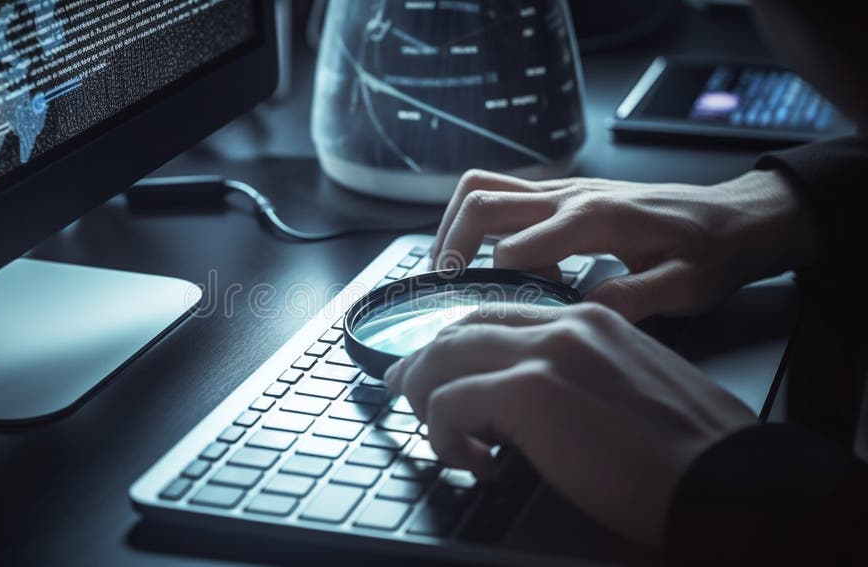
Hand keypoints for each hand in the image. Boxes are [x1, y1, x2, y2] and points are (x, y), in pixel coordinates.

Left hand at [383, 303, 755, 547]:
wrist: (728, 480)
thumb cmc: (688, 451)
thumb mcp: (629, 389)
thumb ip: (575, 377)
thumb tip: (524, 401)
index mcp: (589, 320)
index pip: (498, 314)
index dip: (457, 341)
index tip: (437, 366)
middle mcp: (564, 325)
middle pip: (460, 329)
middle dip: (424, 364)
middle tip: (409, 392)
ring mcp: (546, 354)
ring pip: (443, 359)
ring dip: (427, 400)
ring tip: (440, 436)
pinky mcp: (531, 394)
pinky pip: (449, 403)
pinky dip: (444, 434)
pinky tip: (473, 461)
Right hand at [431, 169, 816, 320]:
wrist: (738, 216)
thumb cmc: (713, 252)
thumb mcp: (683, 287)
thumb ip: (630, 300)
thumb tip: (571, 317)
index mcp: (595, 220)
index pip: (514, 245)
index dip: (489, 282)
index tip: (477, 315)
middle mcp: (571, 196)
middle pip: (482, 200)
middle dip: (449, 243)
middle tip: (441, 287)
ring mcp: (565, 190)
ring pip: (486, 187)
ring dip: (455, 223)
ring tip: (450, 267)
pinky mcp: (566, 193)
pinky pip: (505, 192)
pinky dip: (481, 220)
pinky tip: (491, 257)